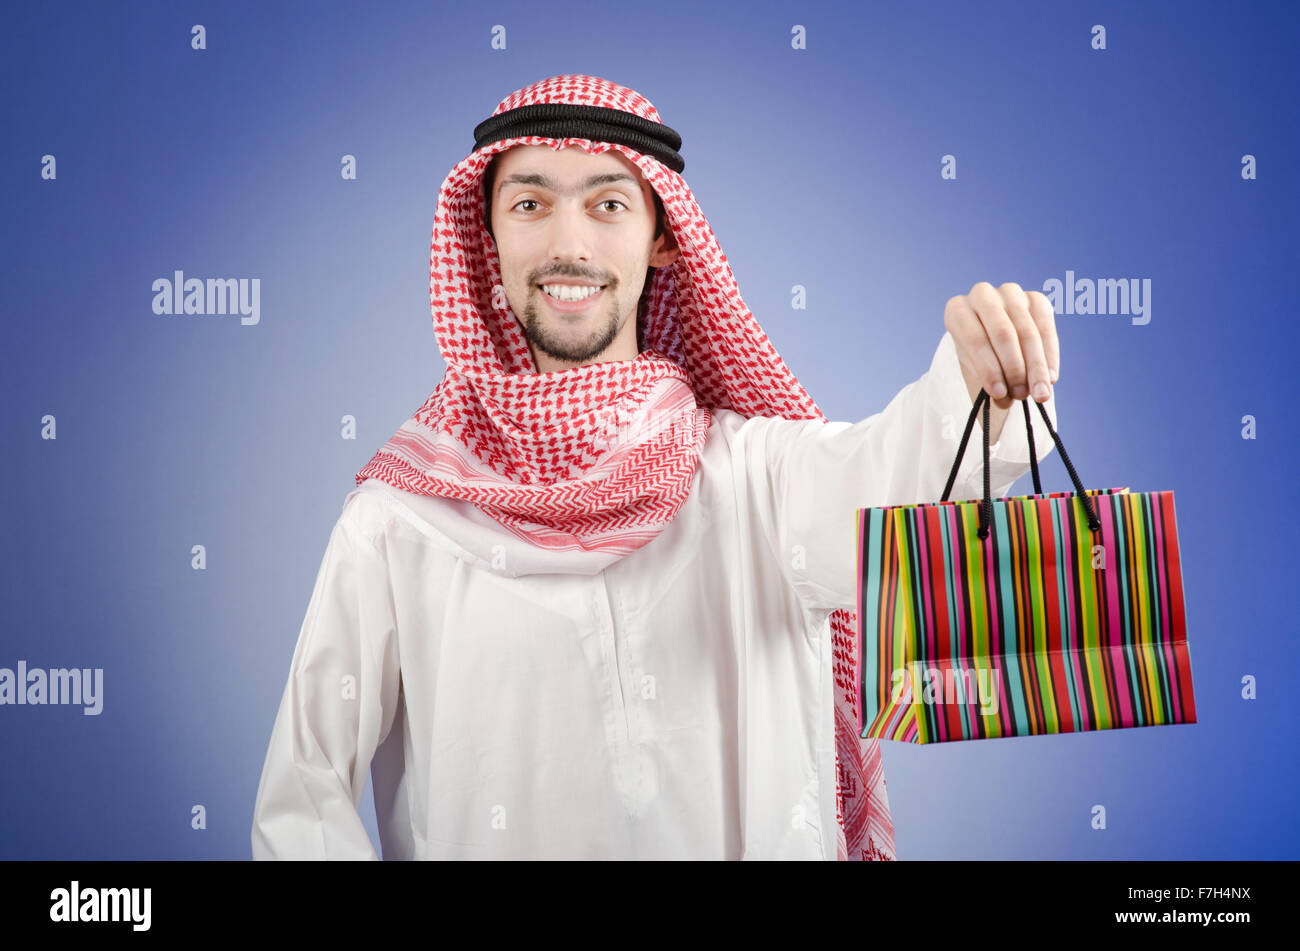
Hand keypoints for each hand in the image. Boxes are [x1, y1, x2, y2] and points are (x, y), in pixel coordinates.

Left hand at [944, 282, 1058, 412]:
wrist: (994, 338)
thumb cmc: (980, 355)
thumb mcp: (975, 367)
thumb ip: (987, 380)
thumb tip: (1005, 399)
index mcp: (957, 310)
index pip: (974, 340)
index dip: (988, 369)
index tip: (999, 394)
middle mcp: (982, 294)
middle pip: (1003, 334)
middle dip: (1014, 368)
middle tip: (1022, 395)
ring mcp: (1011, 292)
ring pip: (1027, 332)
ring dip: (1035, 367)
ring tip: (1040, 394)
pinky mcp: (1036, 298)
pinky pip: (1046, 327)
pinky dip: (1049, 355)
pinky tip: (1051, 377)